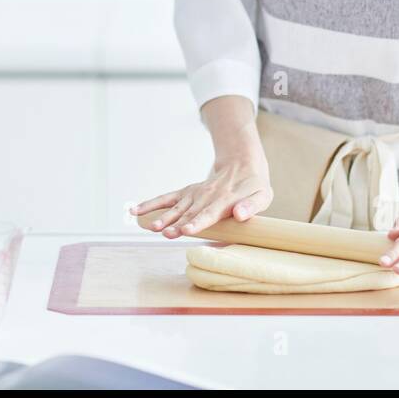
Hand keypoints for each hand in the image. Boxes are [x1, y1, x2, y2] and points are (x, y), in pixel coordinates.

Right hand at [131, 149, 272, 237]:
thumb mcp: (263, 195)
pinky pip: (167, 198)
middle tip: (164, 233)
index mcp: (225, 200)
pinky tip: (135, 211)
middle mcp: (206, 197)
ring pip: (176, 207)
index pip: (209, 213)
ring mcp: (194, 194)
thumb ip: (252, 206)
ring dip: (162, 216)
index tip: (187, 230)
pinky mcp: (187, 193)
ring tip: (149, 226)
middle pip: (189, 213)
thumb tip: (240, 215)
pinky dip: (151, 204)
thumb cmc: (254, 186)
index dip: (198, 222)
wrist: (242, 164)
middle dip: (176, 224)